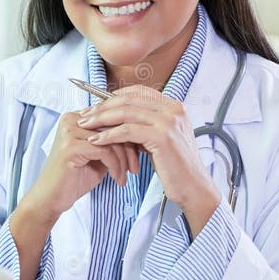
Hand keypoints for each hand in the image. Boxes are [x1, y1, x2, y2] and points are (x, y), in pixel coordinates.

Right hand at [29, 110, 140, 220]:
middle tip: (135, 167)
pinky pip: (106, 152)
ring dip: (124, 160)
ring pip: (112, 139)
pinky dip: (116, 167)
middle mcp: (72, 120)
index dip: (129, 134)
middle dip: (130, 148)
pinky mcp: (71, 147)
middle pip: (114, 126)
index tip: (140, 151)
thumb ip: (113, 141)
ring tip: (125, 175)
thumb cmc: (74, 178)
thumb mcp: (99, 155)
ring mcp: (70, 132)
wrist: (51, 198)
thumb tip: (138, 135)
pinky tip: (118, 179)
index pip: (112, 117)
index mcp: (77, 117)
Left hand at [77, 86, 220, 235]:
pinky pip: (128, 131)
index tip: (96, 107)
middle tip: (84, 115)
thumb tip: (118, 117)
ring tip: (85, 126)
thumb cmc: (176, 167)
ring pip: (126, 112)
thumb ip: (145, 124)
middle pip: (129, 99)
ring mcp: (169, 121)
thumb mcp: (161, 139)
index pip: (138, 91)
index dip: (114, 97)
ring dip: (101, 118)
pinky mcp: (162, 137)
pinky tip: (97, 141)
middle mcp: (173, 109)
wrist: (194, 188)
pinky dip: (109, 135)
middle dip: (103, 106)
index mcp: (174, 106)